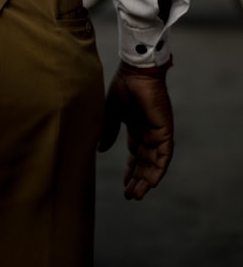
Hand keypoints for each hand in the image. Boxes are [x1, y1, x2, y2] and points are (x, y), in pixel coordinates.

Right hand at [98, 60, 173, 199]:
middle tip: (130, 196)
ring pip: (154, 162)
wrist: (135, 71)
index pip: (135, 155)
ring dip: (147, 179)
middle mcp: (148, 132)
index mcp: (136, 128)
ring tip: (137, 194)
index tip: (124, 186)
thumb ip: (108, 131)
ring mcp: (158, 131)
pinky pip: (164, 154)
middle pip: (144, 162)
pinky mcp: (165, 130)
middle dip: (138, 180)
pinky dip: (159, 169)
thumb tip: (100, 150)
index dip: (131, 171)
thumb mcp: (111, 113)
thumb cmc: (122, 86)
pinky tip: (151, 183)